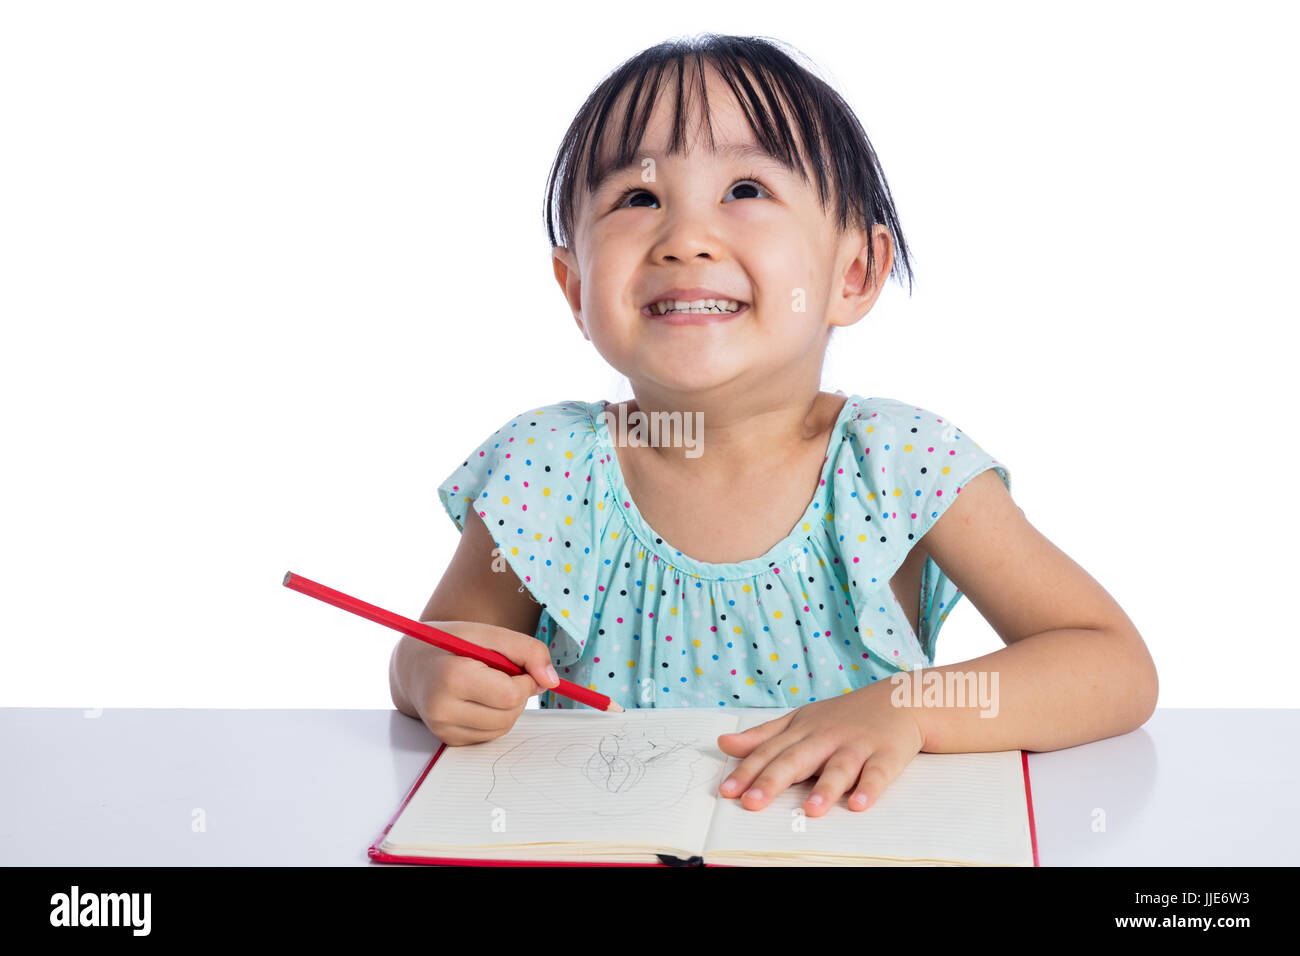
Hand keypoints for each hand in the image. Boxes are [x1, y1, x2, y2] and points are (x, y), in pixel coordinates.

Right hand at [397, 620, 558, 745]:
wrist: (413, 664)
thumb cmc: (451, 644)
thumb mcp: (488, 633)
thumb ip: (526, 650)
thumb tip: (552, 681)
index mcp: (452, 677)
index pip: (510, 694)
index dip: (524, 679)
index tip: (515, 665)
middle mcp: (442, 709)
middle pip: (509, 715)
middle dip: (517, 694)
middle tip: (502, 674)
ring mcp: (443, 729)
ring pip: (502, 728)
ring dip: (508, 707)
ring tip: (490, 684)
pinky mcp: (448, 740)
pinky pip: (490, 736)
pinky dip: (495, 718)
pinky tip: (480, 699)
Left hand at [716, 681, 925, 815]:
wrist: (899, 699)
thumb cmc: (842, 716)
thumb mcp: (799, 721)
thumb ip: (762, 736)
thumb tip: (723, 743)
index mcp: (802, 730)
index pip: (770, 752)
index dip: (747, 771)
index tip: (727, 791)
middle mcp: (826, 737)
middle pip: (797, 760)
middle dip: (773, 781)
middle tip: (752, 804)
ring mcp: (857, 746)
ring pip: (839, 768)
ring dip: (825, 788)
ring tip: (811, 810)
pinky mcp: (886, 755)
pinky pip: (878, 774)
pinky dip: (870, 788)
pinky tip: (859, 804)